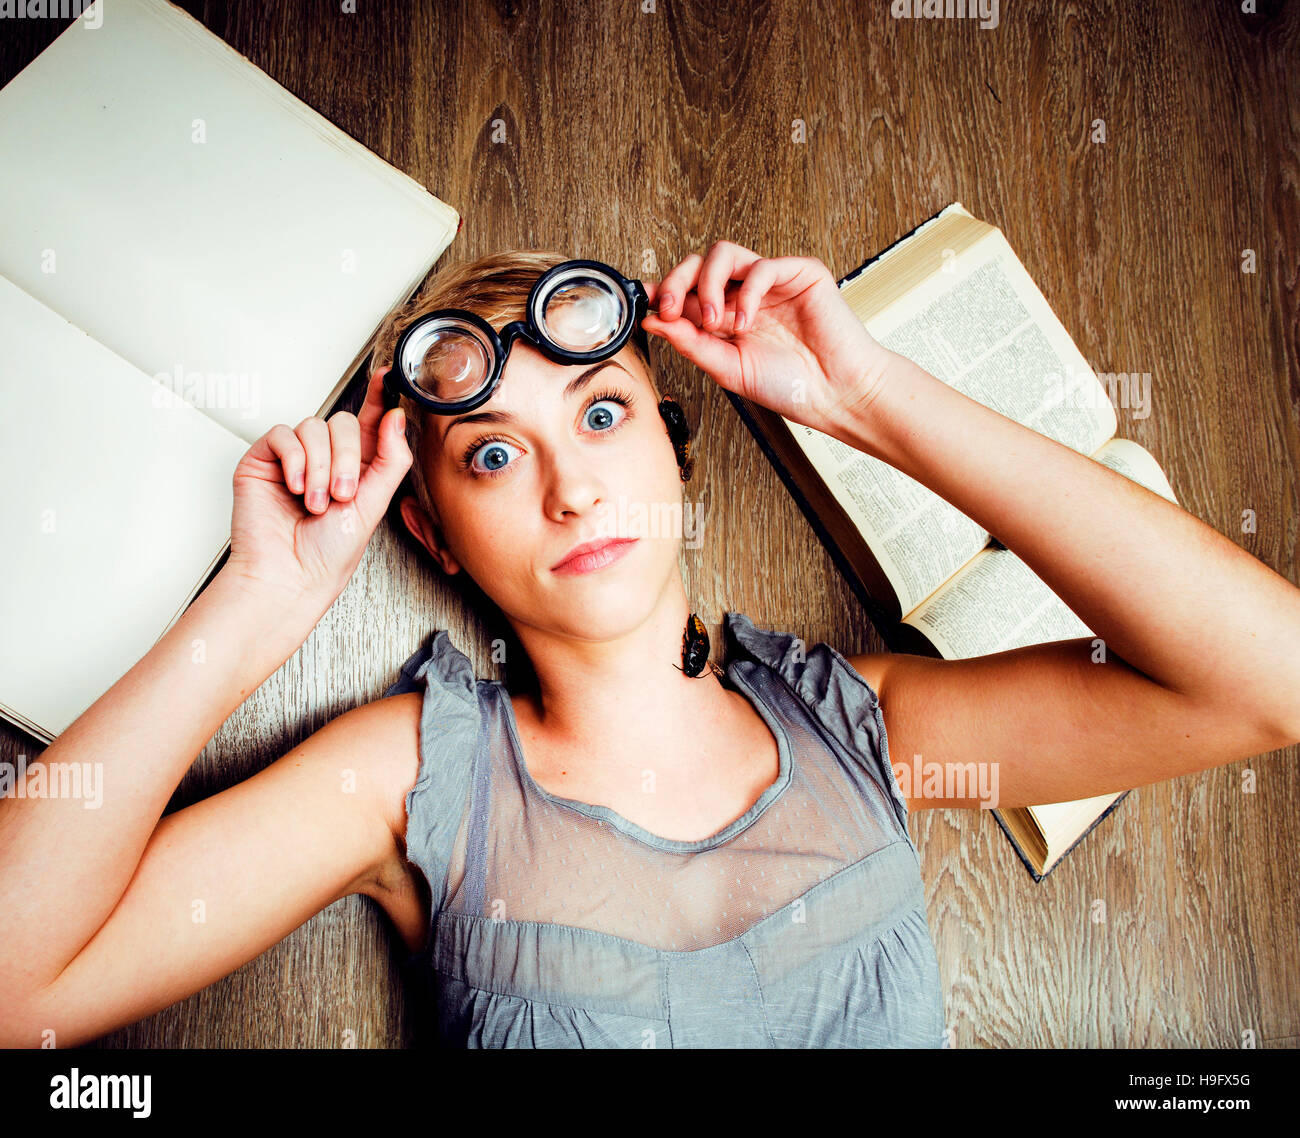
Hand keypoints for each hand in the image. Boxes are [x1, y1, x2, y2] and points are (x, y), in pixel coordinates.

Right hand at [226, 367, 411, 609]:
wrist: (289, 575)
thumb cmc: (328, 553)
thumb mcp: (374, 504)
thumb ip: (390, 459)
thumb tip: (397, 417)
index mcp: (358, 467)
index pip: (369, 422)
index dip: (380, 397)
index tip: (388, 377)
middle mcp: (327, 459)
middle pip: (343, 423)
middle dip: (345, 459)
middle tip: (341, 494)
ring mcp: (295, 458)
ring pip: (313, 427)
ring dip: (319, 466)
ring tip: (315, 502)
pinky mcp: (265, 459)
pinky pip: (283, 434)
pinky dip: (294, 460)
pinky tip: (295, 487)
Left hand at [640, 241, 894, 431]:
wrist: (836, 394)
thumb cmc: (791, 386)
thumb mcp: (727, 369)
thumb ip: (691, 343)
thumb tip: (654, 321)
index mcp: (726, 317)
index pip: (686, 290)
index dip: (664, 291)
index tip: (646, 304)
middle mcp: (744, 295)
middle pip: (699, 264)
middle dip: (678, 282)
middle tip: (673, 309)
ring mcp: (770, 282)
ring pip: (724, 253)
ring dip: (709, 285)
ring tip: (715, 321)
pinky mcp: (799, 273)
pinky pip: (761, 266)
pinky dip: (747, 294)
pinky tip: (747, 323)